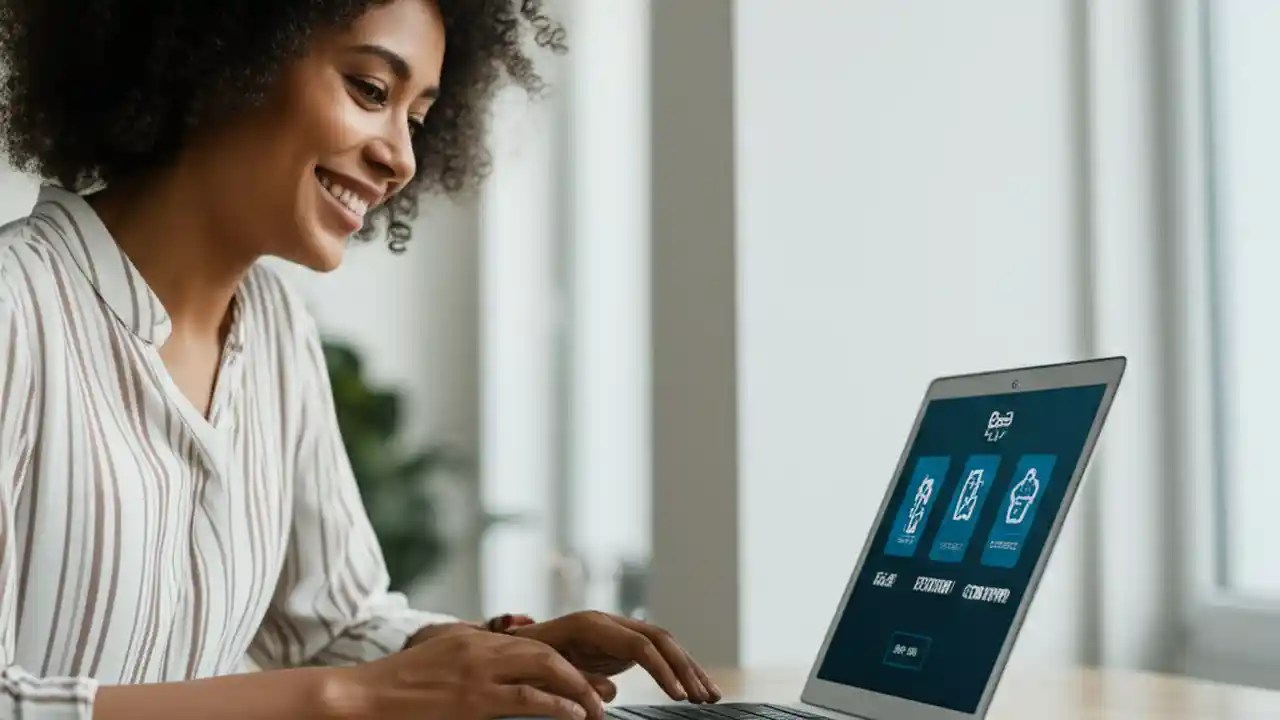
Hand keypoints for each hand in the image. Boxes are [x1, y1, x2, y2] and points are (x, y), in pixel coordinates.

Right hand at [342, 629, 606, 719]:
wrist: (360, 695)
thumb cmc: (394, 687)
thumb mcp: (438, 662)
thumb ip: (469, 662)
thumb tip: (499, 683)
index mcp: (474, 640)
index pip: (533, 644)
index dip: (566, 662)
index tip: (588, 680)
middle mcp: (481, 648)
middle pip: (547, 651)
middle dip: (581, 673)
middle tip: (605, 695)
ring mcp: (478, 672)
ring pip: (545, 668)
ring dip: (579, 689)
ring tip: (597, 710)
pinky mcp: (472, 698)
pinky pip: (526, 697)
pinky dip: (558, 704)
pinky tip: (575, 715)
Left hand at [511, 611, 721, 704]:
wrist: (514, 645)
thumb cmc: (525, 658)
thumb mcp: (543, 668)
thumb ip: (575, 678)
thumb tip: (607, 694)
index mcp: (591, 625)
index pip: (640, 645)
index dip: (662, 670)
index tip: (678, 696)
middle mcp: (610, 622)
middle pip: (660, 640)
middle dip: (686, 669)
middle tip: (703, 698)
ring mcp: (618, 630)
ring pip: (665, 645)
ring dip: (690, 670)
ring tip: (711, 697)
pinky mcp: (622, 644)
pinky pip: (658, 655)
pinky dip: (678, 671)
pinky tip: (694, 689)